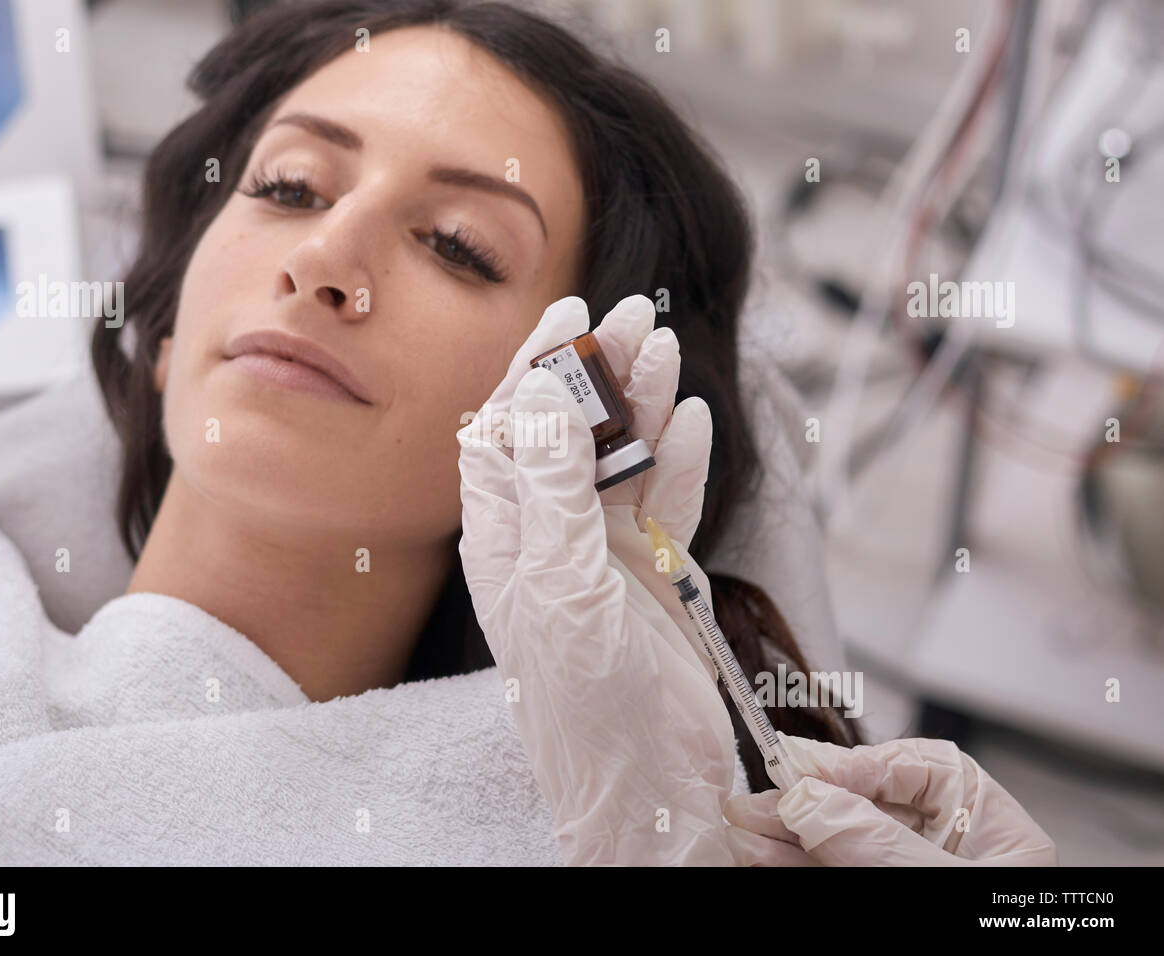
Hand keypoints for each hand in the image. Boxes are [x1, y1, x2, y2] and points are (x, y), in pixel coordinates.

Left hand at [457, 294, 735, 865]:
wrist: (654, 785)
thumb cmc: (587, 704)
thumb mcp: (560, 588)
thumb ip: (552, 491)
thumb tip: (535, 396)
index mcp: (506, 539)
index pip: (507, 432)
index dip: (532, 369)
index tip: (567, 312)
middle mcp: (550, 537)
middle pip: (570, 433)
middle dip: (597, 372)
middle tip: (634, 313)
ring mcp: (604, 554)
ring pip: (623, 458)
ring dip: (643, 404)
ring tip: (665, 347)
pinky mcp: (654, 574)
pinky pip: (667, 500)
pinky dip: (680, 459)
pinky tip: (692, 419)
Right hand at [723, 733, 1058, 865]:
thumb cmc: (992, 933)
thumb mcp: (938, 881)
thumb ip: (879, 843)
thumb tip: (811, 802)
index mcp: (994, 830)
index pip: (922, 766)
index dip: (860, 762)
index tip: (807, 771)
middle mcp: (949, 846)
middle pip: (867, 800)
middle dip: (807, 799)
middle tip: (760, 796)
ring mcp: (905, 869)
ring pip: (837, 834)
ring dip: (786, 828)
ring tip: (745, 823)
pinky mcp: (869, 889)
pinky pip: (826, 865)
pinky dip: (789, 859)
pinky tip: (759, 849)